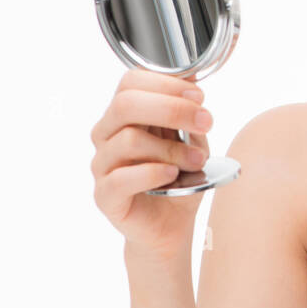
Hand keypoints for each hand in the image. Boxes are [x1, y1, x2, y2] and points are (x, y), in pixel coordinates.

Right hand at [89, 69, 213, 263]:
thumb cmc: (178, 178)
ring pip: (129, 140)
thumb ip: (189, 116)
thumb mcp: (191, 140)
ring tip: (197, 161)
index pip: (131, 82)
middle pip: (125, 104)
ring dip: (172, 149)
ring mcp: (102, 165)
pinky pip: (122, 178)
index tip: (199, 97)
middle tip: (205, 122)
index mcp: (125, 115)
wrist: (171, 225)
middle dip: (172, 109)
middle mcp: (107, 135)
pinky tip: (173, 176)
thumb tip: (193, 91)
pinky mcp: (104, 195)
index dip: (166, 84)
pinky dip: (153, 173)